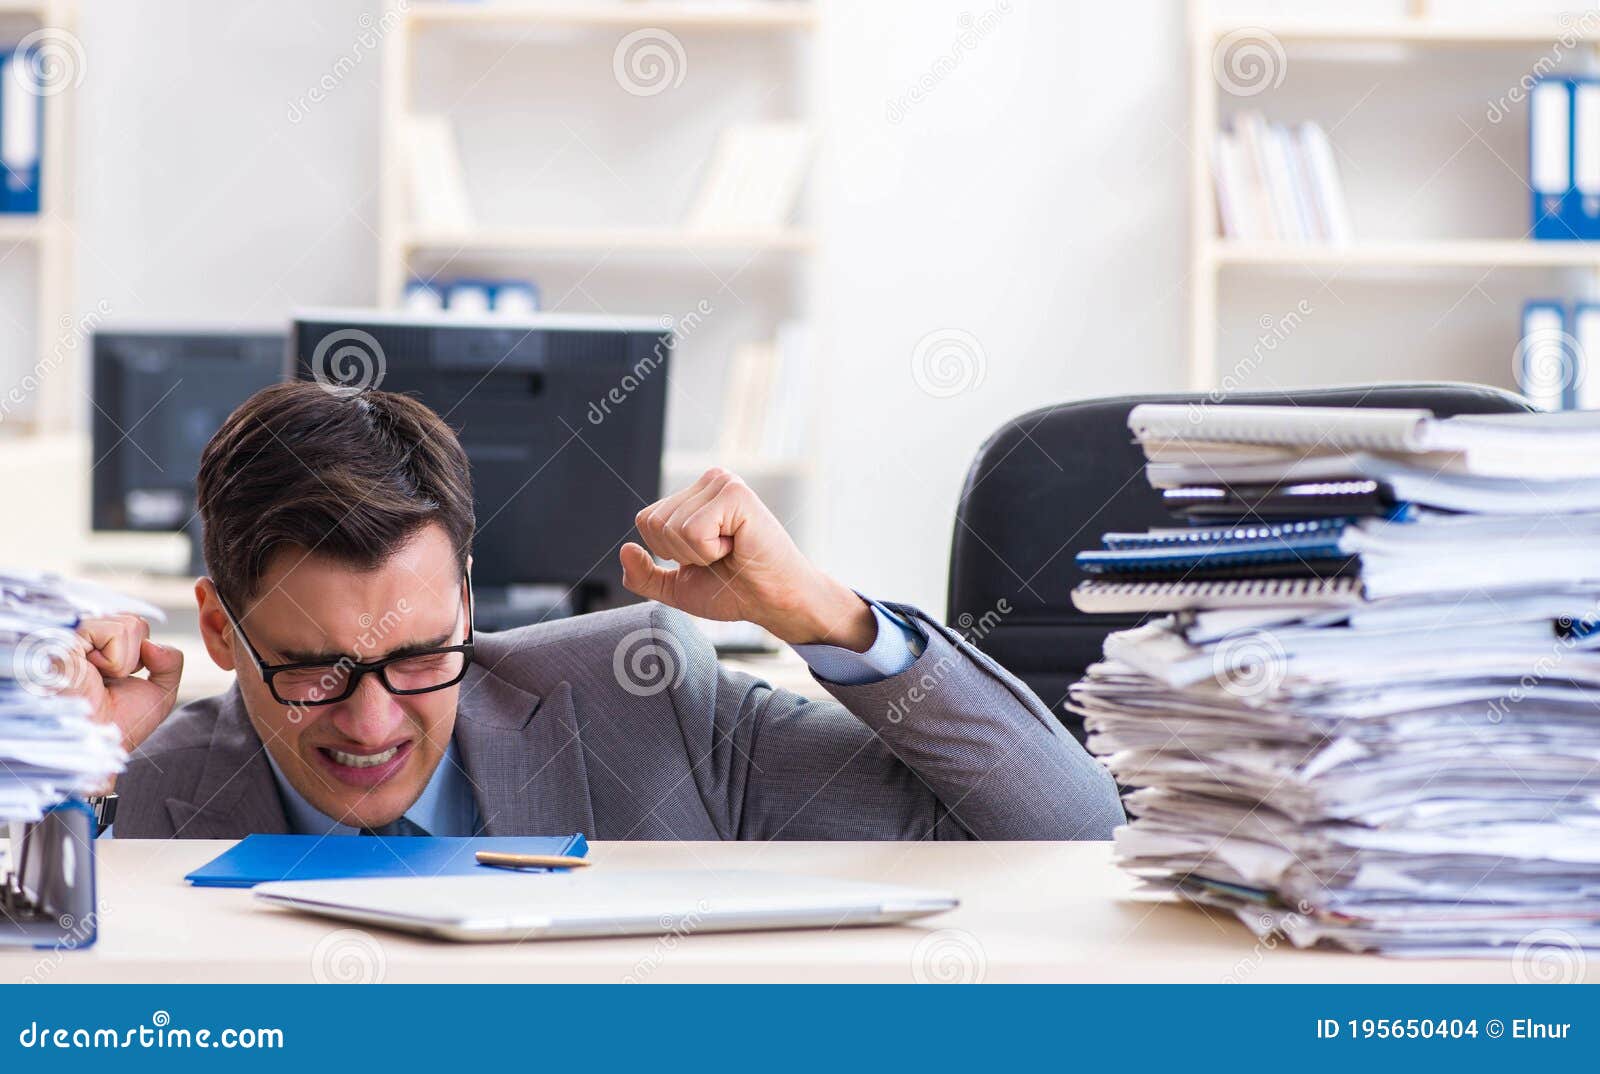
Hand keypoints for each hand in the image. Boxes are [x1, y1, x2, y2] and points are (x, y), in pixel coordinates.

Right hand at [61, 614, 183, 755]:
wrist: (100, 744)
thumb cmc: (122, 724)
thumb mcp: (160, 691)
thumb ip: (170, 662)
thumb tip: (152, 644)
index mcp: (98, 646)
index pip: (134, 622)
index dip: (141, 652)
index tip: (122, 678)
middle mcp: (83, 637)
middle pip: (135, 621)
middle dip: (135, 656)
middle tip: (111, 680)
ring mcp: (73, 635)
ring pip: (128, 624)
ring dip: (124, 661)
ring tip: (100, 679)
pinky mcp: (66, 638)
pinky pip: (114, 631)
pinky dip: (116, 659)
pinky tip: (93, 675)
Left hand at [620, 468, 876, 650]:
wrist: (774, 603)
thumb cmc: (735, 592)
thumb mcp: (679, 587)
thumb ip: (646, 575)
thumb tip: (623, 550)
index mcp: (695, 495)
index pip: (646, 521)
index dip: (668, 553)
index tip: (708, 557)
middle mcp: (709, 480)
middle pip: (654, 523)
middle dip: (682, 554)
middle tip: (721, 556)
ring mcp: (723, 483)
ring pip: (672, 528)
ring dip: (700, 554)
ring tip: (732, 551)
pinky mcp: (735, 493)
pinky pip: (693, 530)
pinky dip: (711, 550)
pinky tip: (738, 546)